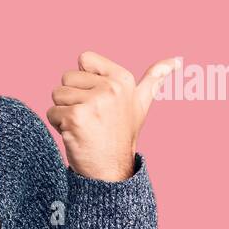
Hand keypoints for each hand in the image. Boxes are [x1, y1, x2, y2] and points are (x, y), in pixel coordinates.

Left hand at [47, 51, 179, 180]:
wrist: (112, 169)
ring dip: (64, 112)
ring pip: (57, 95)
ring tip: (83, 126)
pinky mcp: (76, 117)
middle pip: (66, 78)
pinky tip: (75, 135)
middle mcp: (111, 88)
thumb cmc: (122, 134)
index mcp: (123, 79)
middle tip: (90, 117)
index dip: (84, 79)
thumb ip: (154, 79)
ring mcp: (94, 102)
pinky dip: (57, 125)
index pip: (84, 58)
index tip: (98, 99)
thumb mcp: (141, 103)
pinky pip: (52, 112)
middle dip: (72, 98)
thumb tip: (177, 60)